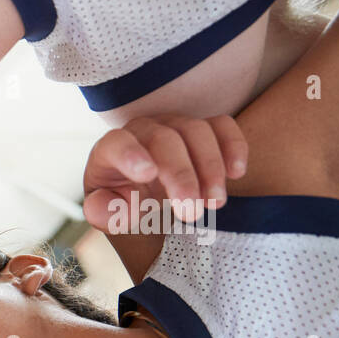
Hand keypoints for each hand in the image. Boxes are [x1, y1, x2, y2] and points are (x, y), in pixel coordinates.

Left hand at [82, 115, 247, 231]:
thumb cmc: (120, 199)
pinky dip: (233, 146)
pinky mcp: (203, 129)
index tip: (147, 175)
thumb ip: (102, 212)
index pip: (117, 143)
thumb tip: (112, 208)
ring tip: (214, 204)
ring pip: (196, 131)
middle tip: (191, 211)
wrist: (140, 189)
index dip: (131, 155)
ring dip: (210, 167)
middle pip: (164, 139)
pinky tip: (236, 173)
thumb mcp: (106, 212)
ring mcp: (174, 125)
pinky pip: (222, 126)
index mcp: (111, 149)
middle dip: (181, 175)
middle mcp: (143, 130)